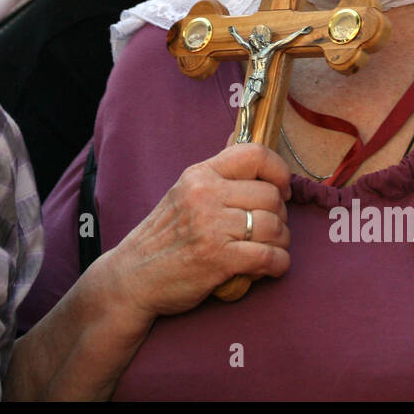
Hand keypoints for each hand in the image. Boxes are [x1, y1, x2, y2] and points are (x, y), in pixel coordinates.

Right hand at [111, 143, 291, 320]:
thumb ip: (215, 174)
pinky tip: (271, 267)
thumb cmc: (163, 237)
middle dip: (280, 216)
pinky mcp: (218, 259)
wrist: (133, 276)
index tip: (281, 190)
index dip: (279, 171)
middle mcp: (205, 195)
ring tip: (269, 249)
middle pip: (270, 196)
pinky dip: (278, 264)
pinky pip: (269, 256)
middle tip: (269, 230)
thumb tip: (240, 137)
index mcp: (200, 175)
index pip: (254, 154)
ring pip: (274, 226)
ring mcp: (211, 227)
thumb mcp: (183, 193)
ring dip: (280, 242)